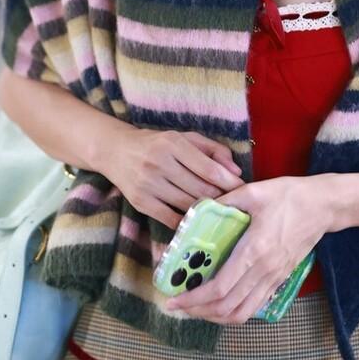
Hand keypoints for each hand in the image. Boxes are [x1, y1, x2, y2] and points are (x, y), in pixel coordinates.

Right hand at [105, 127, 243, 230]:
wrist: (116, 151)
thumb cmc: (158, 144)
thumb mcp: (185, 138)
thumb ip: (213, 150)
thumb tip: (235, 171)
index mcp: (173, 143)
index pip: (209, 169)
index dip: (230, 183)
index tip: (243, 190)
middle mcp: (159, 163)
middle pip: (201, 189)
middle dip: (221, 198)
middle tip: (234, 204)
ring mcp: (148, 184)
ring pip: (188, 205)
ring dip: (207, 211)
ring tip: (220, 212)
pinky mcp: (140, 203)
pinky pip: (171, 219)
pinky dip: (188, 221)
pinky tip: (198, 220)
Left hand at [164, 175, 331, 323]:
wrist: (323, 205)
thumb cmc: (289, 196)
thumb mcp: (253, 192)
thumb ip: (224, 202)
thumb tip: (198, 209)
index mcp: (254, 250)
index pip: (220, 288)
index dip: (194, 299)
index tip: (174, 300)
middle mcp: (264, 270)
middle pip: (227, 307)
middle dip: (199, 311)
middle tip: (178, 307)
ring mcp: (274, 278)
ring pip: (242, 313)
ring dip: (216, 316)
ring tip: (197, 308)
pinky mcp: (281, 279)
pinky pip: (254, 305)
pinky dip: (234, 311)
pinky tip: (221, 302)